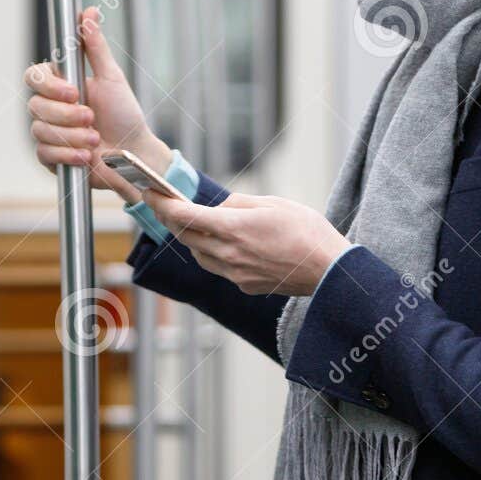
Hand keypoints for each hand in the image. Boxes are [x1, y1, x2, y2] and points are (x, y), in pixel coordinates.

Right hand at [24, 7, 170, 200]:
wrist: (132, 153)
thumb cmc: (124, 114)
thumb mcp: (112, 77)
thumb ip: (95, 46)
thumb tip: (89, 12)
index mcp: (61, 85)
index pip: (34, 77)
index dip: (49, 86)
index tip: (74, 92)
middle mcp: (51, 107)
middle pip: (35, 106)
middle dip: (67, 115)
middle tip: (92, 118)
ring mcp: (48, 132)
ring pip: (40, 130)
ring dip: (72, 136)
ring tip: (95, 138)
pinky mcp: (50, 157)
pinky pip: (45, 154)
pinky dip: (68, 154)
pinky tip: (86, 155)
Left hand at [142, 191, 351, 296]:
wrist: (329, 270)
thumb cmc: (307, 231)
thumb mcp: (274, 204)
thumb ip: (240, 203)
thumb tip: (221, 206)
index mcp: (234, 228)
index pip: (185, 216)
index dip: (163, 204)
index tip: (151, 193)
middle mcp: (229, 253)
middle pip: (186, 236)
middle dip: (173, 220)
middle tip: (166, 204)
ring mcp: (235, 273)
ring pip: (199, 255)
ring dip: (192, 239)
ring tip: (196, 224)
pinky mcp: (244, 286)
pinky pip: (218, 268)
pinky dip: (214, 254)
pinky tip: (225, 245)